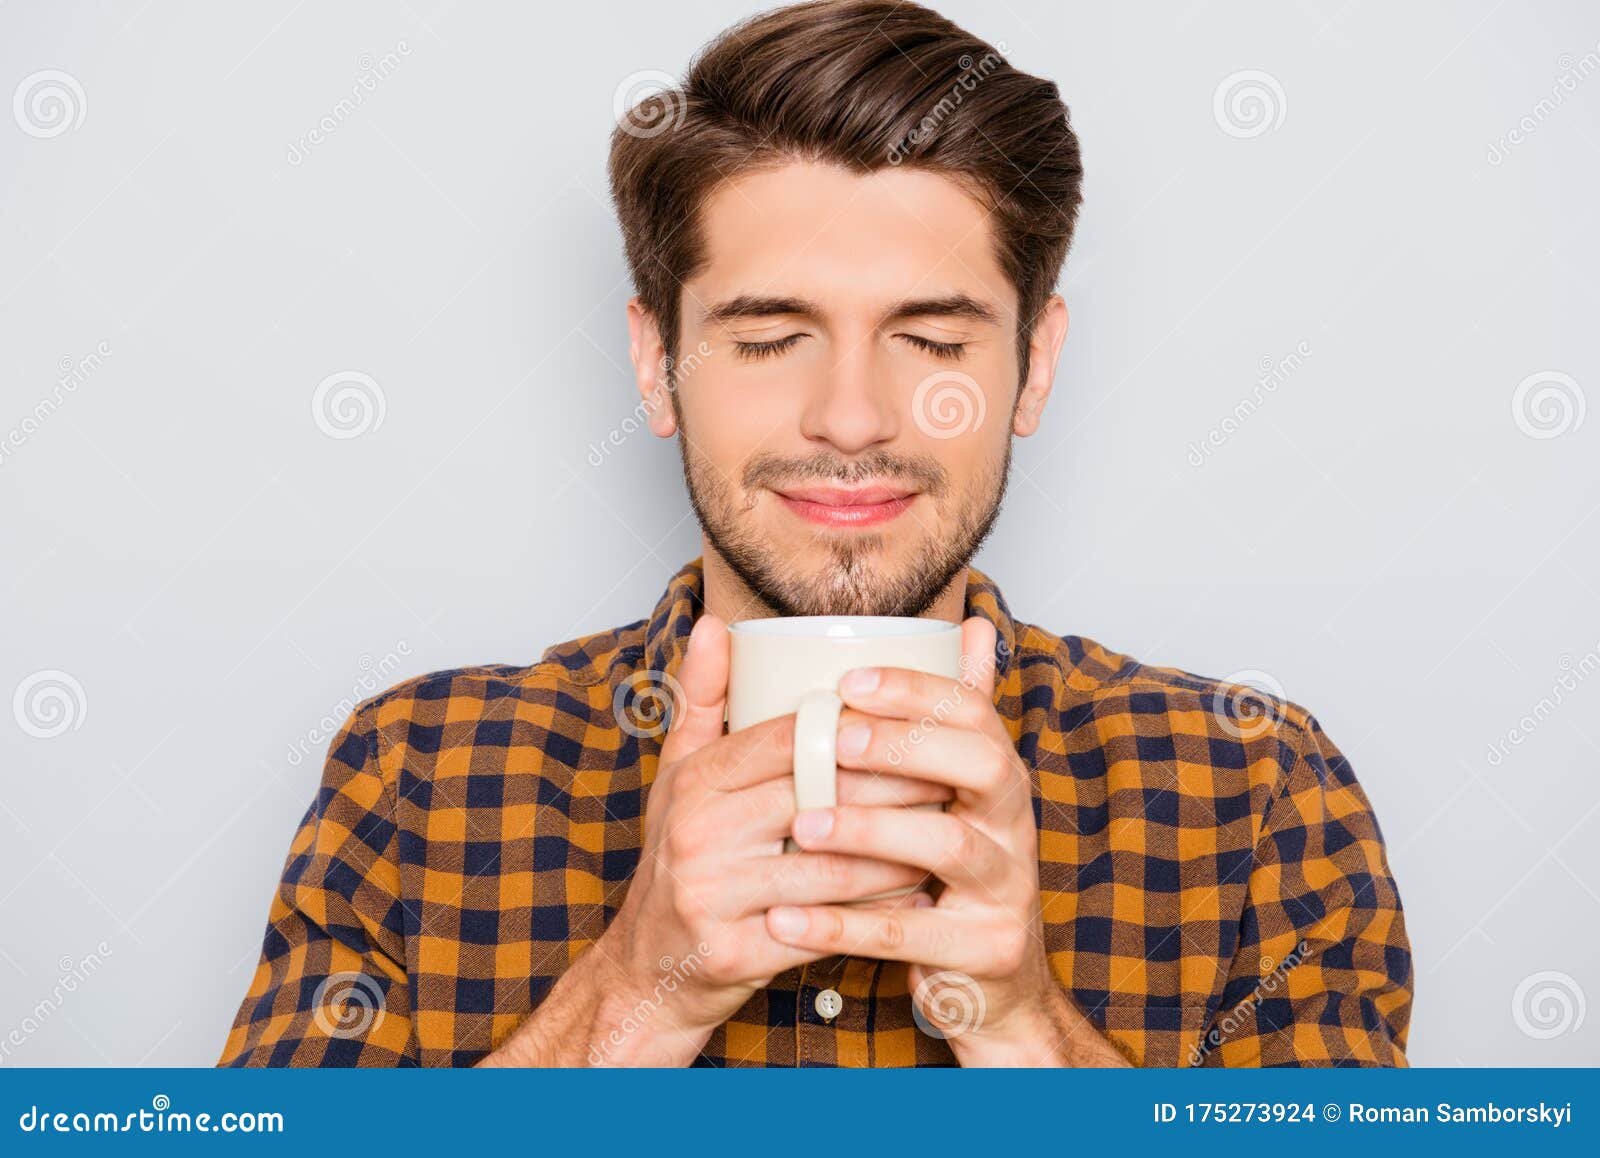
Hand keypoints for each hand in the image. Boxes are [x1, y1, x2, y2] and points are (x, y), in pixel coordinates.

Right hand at [485, 613, 948, 1065]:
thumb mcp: (678, 775)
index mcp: (696, 780)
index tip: (917, 721)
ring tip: (948, 835)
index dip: (859, 728)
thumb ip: (703, 699)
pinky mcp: (733, 952)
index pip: (790, 738)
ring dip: (898, 852)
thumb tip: (714, 623)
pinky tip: (918, 897)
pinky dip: (877, 912)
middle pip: (818, 795)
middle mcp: (698, 832)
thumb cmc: (679, 859)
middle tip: (955, 776)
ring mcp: (712, 895)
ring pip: (830, 866)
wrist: (647, 969)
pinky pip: (824, 928)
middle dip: (894, 787)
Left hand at [762, 617, 1127, 1066]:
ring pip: (949, 846)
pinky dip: (843, 925)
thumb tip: (972, 624)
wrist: (989, 984)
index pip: (974, 712)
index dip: (916, 691)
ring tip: (804, 826)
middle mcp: (1016, 825)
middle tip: (831, 741)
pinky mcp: (985, 951)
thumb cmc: (951, 873)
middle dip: (905, 747)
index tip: (847, 682)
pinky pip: (909, 935)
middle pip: (981, 766)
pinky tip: (784, 918)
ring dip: (871, 829)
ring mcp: (1006, 890)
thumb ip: (952, 717)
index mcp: (1000, 778)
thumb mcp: (958, 795)